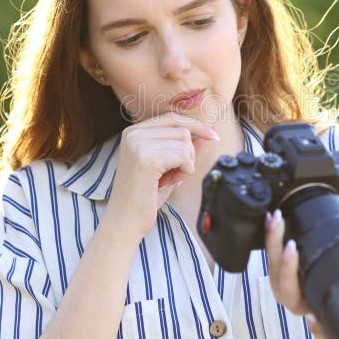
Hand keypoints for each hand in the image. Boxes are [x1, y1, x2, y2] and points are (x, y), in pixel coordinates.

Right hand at [105, 112, 218, 239]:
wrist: (125, 221)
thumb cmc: (146, 196)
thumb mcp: (169, 167)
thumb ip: (186, 149)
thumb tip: (210, 134)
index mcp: (134, 132)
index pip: (173, 117)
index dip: (196, 125)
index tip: (214, 136)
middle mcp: (133, 133)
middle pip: (182, 129)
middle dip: (189, 153)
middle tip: (176, 174)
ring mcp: (139, 144)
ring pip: (185, 141)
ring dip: (186, 163)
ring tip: (170, 179)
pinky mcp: (147, 158)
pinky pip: (184, 155)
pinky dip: (185, 170)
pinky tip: (169, 182)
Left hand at [264, 209, 338, 338]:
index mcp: (309, 304)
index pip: (293, 290)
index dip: (290, 270)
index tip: (294, 248)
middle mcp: (293, 298)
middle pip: (277, 275)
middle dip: (278, 247)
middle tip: (283, 224)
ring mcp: (284, 286)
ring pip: (272, 264)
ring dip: (272, 239)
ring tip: (276, 217)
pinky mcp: (282, 273)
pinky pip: (272, 257)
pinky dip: (271, 238)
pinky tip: (273, 220)